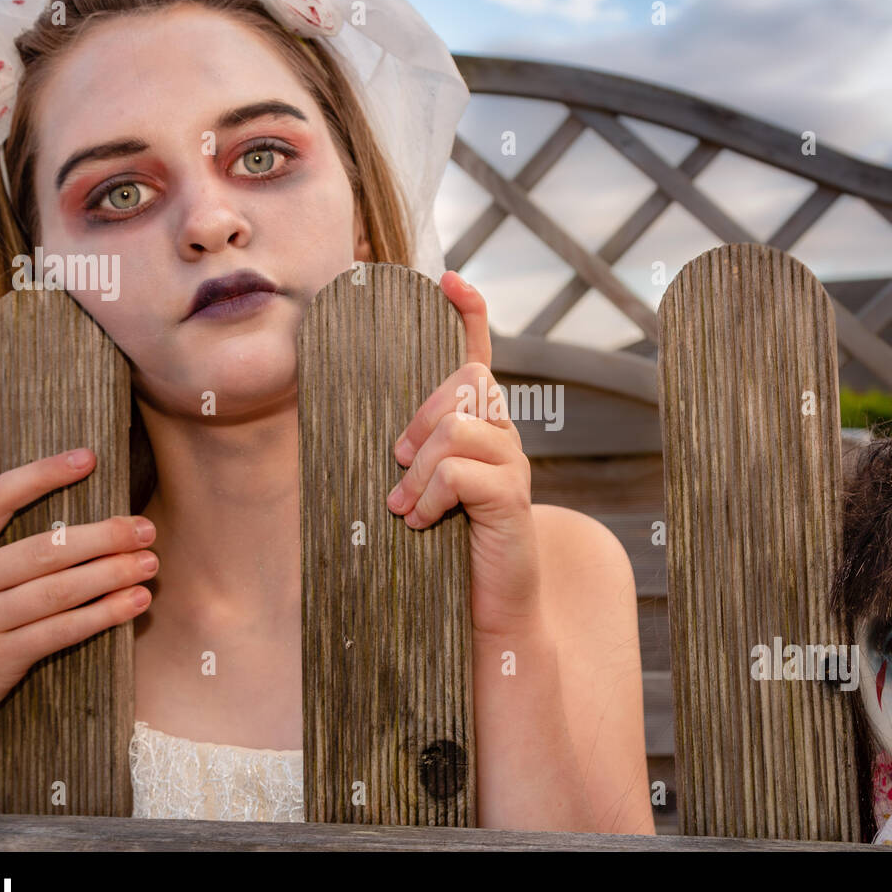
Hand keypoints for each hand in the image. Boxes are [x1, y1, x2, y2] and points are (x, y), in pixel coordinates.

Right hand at [0, 448, 157, 809]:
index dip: (44, 474)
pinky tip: (135, 603)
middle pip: (44, 548)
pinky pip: (62, 630)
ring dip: (114, 574)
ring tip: (151, 564)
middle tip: (147, 528)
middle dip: (105, 535)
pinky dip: (105, 614)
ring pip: (60, 589)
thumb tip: (76, 521)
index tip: (89, 457)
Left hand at [385, 271, 540, 636]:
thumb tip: (379, 437)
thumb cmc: (449, 550)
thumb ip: (413, 456)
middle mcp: (503, 435)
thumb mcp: (423, 492)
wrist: (488, 612)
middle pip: (463, 381)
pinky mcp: (512, 497)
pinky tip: (423, 523)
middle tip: (399, 463)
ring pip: (454, 426)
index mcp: (480, 427)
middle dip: (419, 417)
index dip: (469, 313)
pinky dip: (428, 497)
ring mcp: (513, 463)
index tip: (447, 279)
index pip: (479, 354)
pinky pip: (457, 471)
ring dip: (416, 468)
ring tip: (405, 506)